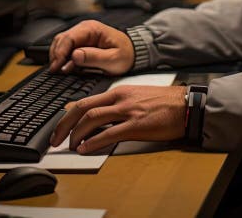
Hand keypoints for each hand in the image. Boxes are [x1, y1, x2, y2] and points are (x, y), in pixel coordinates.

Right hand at [48, 20, 134, 74]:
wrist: (133, 53)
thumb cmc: (125, 54)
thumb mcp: (113, 59)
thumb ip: (94, 57)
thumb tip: (74, 56)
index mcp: (92, 28)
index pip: (69, 38)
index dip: (60, 53)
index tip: (57, 67)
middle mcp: (84, 29)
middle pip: (61, 40)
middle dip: (56, 55)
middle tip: (55, 71)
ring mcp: (81, 36)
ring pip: (60, 44)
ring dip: (58, 57)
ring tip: (59, 70)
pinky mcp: (80, 44)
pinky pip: (66, 49)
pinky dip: (62, 58)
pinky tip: (65, 68)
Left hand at [50, 85, 186, 153]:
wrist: (185, 105)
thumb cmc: (164, 103)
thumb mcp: (136, 97)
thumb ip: (117, 104)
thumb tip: (98, 117)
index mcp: (119, 92)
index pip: (86, 101)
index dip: (69, 115)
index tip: (60, 127)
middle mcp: (120, 98)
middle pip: (83, 108)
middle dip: (65, 124)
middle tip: (56, 139)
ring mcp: (128, 111)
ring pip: (92, 119)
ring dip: (76, 133)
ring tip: (69, 145)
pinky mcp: (137, 125)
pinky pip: (109, 133)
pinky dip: (94, 141)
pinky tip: (85, 148)